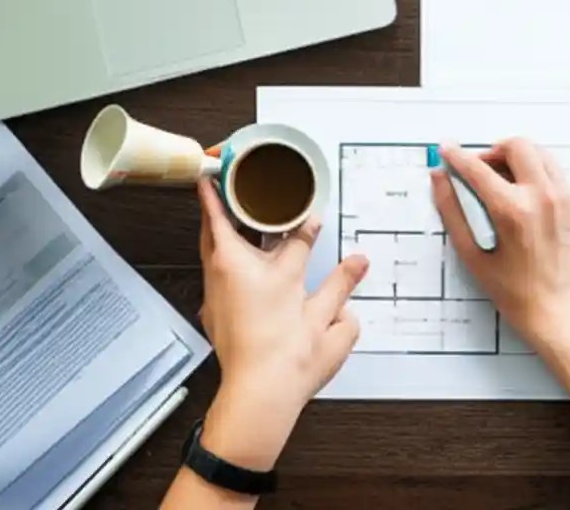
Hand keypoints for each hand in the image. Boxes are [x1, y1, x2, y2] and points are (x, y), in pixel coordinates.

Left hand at [195, 178, 368, 469]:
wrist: (259, 396)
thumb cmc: (286, 357)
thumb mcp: (327, 313)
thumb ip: (342, 282)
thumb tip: (358, 261)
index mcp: (242, 265)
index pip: (234, 215)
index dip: (235, 191)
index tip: (234, 173)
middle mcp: (222, 277)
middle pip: (213, 229)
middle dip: (218, 205)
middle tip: (226, 187)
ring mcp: (215, 298)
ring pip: (211, 254)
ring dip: (222, 235)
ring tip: (240, 223)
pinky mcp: (216, 318)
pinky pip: (216, 278)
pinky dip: (227, 263)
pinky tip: (247, 270)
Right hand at [430, 139, 569, 348]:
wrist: (552, 305)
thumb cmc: (512, 288)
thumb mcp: (471, 253)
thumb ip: (451, 211)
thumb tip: (439, 178)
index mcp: (512, 211)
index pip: (478, 168)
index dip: (457, 156)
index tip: (447, 151)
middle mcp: (540, 197)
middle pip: (515, 145)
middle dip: (490, 152)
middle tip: (477, 170)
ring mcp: (559, 196)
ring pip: (536, 149)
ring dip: (513, 155)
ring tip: (498, 177)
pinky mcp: (568, 200)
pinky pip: (550, 165)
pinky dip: (532, 166)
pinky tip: (518, 186)